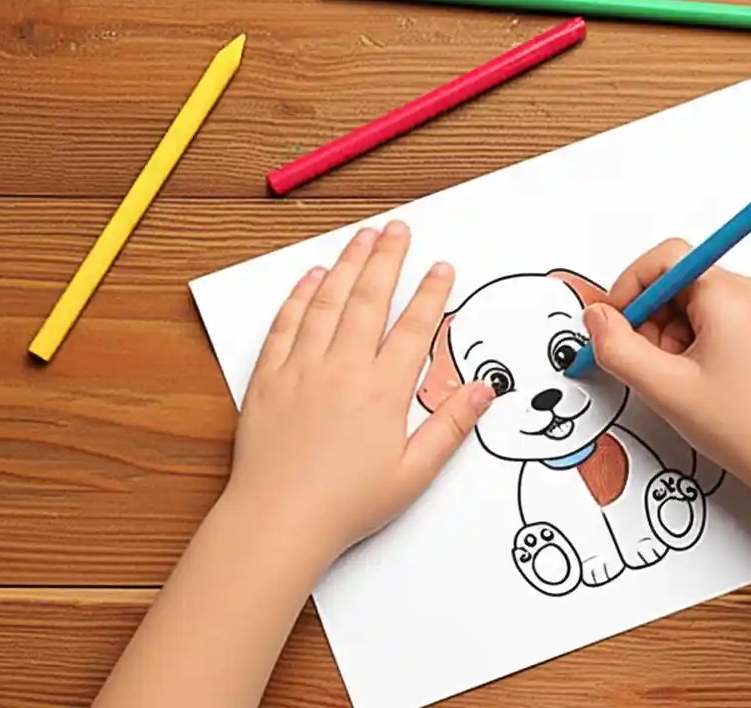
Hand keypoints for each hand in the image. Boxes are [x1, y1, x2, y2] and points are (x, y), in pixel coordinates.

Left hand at [227, 222, 494, 558]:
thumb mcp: (414, 473)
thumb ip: (450, 427)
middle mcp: (342, 370)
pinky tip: (311, 278)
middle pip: (369, 300)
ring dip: (346, 265)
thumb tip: (482, 391)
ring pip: (327, 303)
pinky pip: (285, 325)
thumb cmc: (346, 504)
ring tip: (361, 238)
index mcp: (382, 392)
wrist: (278, 520)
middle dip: (387, 259)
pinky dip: (299, 296)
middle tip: (399, 229)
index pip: (413, 328)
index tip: (441, 266)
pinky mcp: (268, 379)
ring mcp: (301, 370)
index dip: (430, 292)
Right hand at [581, 238, 750, 495]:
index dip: (631, 286)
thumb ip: (618, 348)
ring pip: (695, 300)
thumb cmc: (743, 427)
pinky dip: (696, 337)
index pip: (667, 258)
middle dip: (653, 318)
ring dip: (673, 332)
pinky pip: (717, 314)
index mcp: (731, 297)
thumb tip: (596, 317)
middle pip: (679, 280)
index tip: (616, 322)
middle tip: (650, 363)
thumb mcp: (664, 388)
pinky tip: (698, 374)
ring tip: (680, 376)